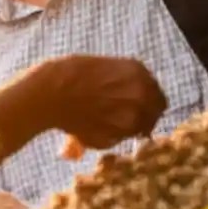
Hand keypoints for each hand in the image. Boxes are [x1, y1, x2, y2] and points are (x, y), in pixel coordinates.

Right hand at [29, 55, 167, 148]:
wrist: (51, 92)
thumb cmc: (70, 74)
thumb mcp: (106, 68)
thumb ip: (127, 84)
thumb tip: (140, 102)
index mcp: (139, 72)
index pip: (157, 94)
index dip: (148, 102)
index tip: (137, 106)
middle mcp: (141, 94)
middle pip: (154, 113)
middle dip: (142, 117)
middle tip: (121, 118)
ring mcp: (131, 117)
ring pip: (137, 129)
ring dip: (124, 129)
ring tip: (100, 121)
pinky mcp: (117, 136)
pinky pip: (118, 140)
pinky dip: (109, 138)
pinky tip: (92, 127)